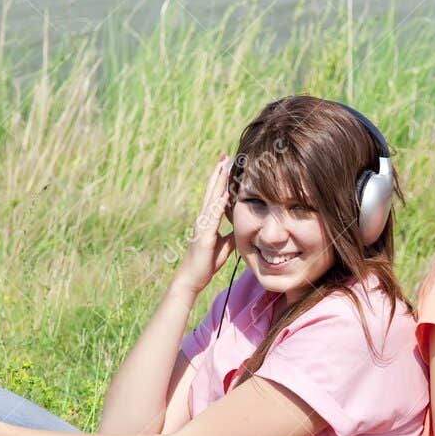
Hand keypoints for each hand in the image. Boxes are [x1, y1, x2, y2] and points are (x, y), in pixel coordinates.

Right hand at [172, 154, 237, 294]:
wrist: (192, 279)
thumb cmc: (206, 263)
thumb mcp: (224, 246)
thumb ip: (231, 235)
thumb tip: (242, 227)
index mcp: (208, 221)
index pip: (215, 196)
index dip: (221, 180)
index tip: (228, 165)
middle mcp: (203, 220)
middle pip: (211, 192)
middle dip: (218, 174)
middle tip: (225, 156)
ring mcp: (202, 227)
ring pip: (211, 200)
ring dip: (217, 183)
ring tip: (223, 167)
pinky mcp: (204, 237)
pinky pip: (212, 218)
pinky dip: (218, 205)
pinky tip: (223, 194)